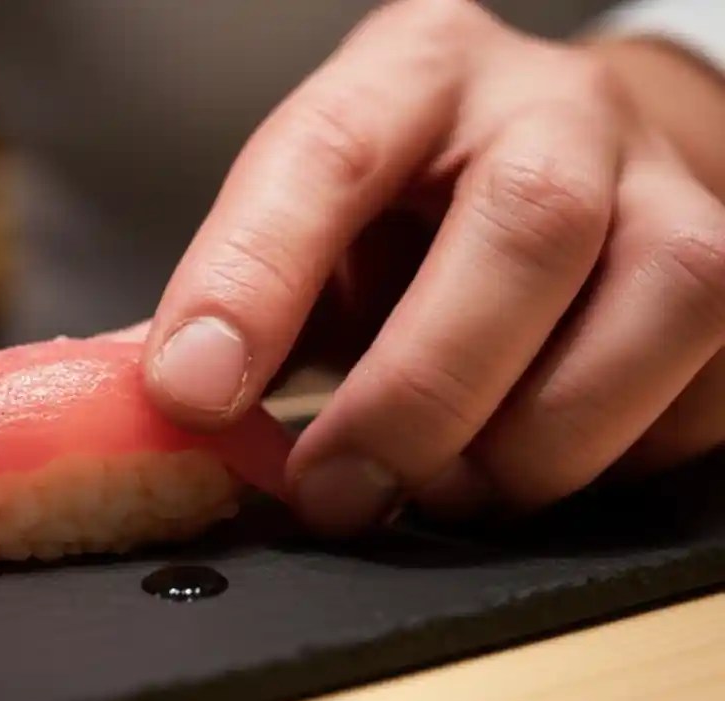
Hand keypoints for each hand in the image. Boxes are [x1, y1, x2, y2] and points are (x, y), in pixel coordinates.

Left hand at [143, 0, 724, 534]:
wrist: (569, 159)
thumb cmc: (415, 203)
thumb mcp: (315, 217)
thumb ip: (247, 294)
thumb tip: (168, 406)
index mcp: (414, 72)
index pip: (330, 151)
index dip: (254, 278)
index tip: (193, 394)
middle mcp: (553, 107)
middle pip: (526, 227)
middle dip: (419, 392)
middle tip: (337, 490)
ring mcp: (667, 181)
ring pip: (658, 302)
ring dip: (537, 439)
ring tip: (447, 488)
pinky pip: (705, 390)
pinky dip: (615, 457)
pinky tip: (535, 460)